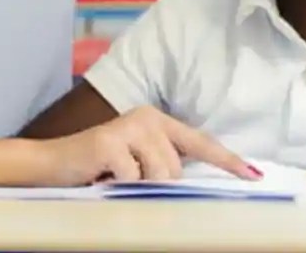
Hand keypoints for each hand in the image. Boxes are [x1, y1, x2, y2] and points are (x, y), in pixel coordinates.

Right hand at [40, 106, 260, 186]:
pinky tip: (103, 178)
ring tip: (115, 178)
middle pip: (177, 170)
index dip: (227, 161)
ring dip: (138, 187)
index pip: (201, 143)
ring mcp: (129, 126)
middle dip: (157, 185)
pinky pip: (133, 179)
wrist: (51, 165)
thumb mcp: (137, 164)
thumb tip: (194, 185)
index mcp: (158, 122)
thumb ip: (164, 166)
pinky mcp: (110, 140)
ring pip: (159, 176)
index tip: (253, 176)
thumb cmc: (98, 168)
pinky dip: (119, 187)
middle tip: (127, 181)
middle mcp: (147, 118)